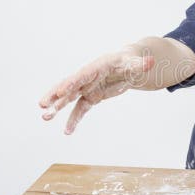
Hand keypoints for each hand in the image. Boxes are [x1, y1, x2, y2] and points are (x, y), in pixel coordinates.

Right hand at [38, 47, 154, 134]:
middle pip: (70, 86)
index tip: (60, 92)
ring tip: (45, 118)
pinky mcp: (91, 97)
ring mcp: (88, 87)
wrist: (129, 65)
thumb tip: (151, 62)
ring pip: (70, 98)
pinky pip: (80, 110)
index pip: (82, 75)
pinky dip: (74, 120)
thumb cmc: (132, 62)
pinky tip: (67, 132)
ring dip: (58, 108)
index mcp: (98, 66)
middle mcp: (88, 76)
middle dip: (56, 95)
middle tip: (42, 105)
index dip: (72, 83)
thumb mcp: (137, 64)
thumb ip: (142, 64)